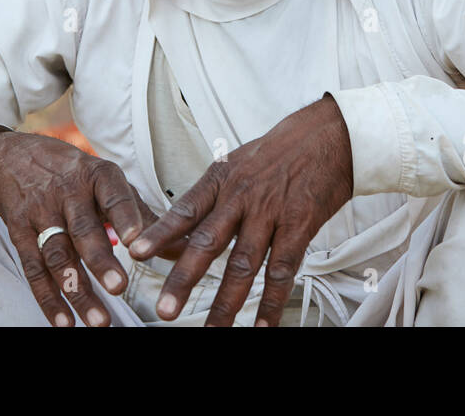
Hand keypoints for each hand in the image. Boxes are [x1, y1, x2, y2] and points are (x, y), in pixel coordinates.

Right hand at [0, 131, 177, 326]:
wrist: (11, 159)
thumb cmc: (73, 174)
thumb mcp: (107, 181)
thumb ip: (143, 215)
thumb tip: (184, 246)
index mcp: (96, 175)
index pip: (113, 194)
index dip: (125, 217)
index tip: (137, 241)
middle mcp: (66, 192)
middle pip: (83, 228)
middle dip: (100, 259)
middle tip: (119, 287)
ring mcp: (40, 213)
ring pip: (57, 254)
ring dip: (77, 289)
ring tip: (99, 319)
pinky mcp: (19, 233)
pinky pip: (33, 269)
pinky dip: (48, 298)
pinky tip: (64, 322)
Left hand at [127, 94, 353, 325]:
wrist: (328, 135)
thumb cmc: (281, 149)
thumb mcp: (237, 162)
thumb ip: (213, 194)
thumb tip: (184, 222)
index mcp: (222, 180)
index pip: (185, 210)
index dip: (160, 233)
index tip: (136, 253)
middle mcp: (241, 197)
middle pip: (208, 243)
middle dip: (184, 279)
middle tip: (166, 308)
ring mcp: (270, 213)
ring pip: (244, 264)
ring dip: (226, 302)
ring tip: (212, 329)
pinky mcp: (299, 226)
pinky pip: (282, 270)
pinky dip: (271, 301)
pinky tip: (261, 324)